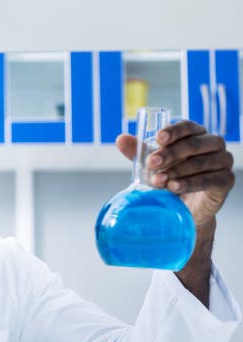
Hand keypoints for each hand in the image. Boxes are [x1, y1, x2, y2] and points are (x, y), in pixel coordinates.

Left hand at [116, 121, 234, 227]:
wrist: (184, 209)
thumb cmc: (169, 179)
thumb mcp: (153, 165)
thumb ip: (139, 152)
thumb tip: (120, 138)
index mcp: (196, 135)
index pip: (188, 126)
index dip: (174, 131)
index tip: (158, 138)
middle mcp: (213, 144)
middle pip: (193, 144)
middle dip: (170, 153)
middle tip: (151, 163)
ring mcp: (223, 162)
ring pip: (201, 162)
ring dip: (177, 171)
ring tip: (158, 180)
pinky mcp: (226, 181)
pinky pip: (209, 180)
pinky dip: (190, 183)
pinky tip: (175, 187)